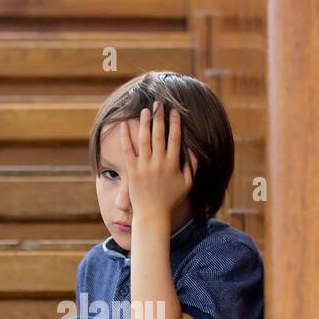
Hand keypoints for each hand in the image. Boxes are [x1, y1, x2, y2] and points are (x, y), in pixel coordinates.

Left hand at [119, 101, 196, 227]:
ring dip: (145, 122)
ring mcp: (144, 166)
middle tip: (159, 103)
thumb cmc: (170, 200)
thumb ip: (192, 167)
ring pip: (144, 139)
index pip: (175, 139)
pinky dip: (125, 137)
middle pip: (159, 135)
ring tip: (145, 110)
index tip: (174, 111)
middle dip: (160, 117)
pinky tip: (124, 125)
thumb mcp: (187, 184)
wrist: (152, 215)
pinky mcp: (132, 171)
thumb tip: (194, 150)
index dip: (175, 124)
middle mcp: (159, 163)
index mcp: (173, 164)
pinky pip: (128, 150)